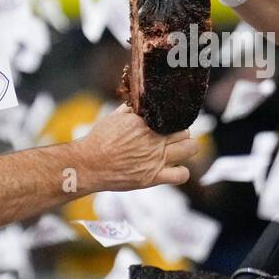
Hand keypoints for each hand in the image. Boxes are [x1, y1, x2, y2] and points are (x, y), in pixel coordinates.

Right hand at [77, 105, 197, 190]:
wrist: (88, 165)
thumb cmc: (98, 140)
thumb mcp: (114, 117)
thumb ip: (131, 109)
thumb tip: (141, 101)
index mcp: (145, 123)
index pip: (173, 117)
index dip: (173, 120)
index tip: (171, 123)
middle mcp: (154, 140)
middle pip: (185, 132)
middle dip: (181, 133)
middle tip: (173, 137)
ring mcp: (156, 159)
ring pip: (190, 149)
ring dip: (187, 148)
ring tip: (177, 150)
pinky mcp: (153, 177)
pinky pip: (181, 175)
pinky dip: (182, 172)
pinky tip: (174, 169)